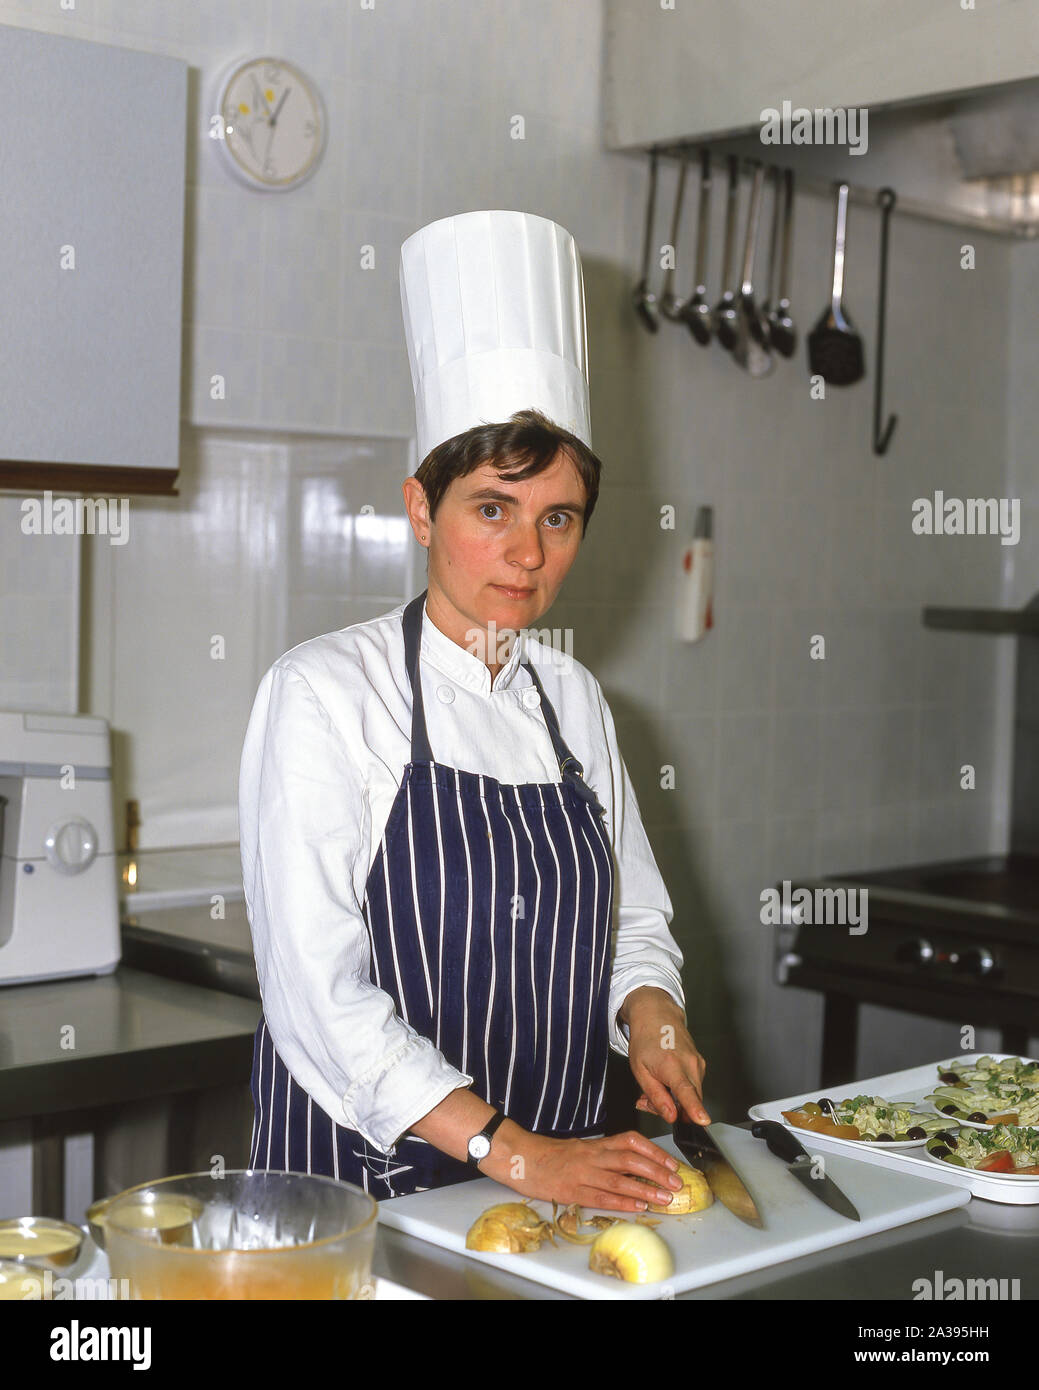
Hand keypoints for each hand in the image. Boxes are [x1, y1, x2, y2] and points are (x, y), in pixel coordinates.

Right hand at [501, 1129, 684, 1212]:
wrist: (520, 1157)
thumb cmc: (550, 1154)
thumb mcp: (580, 1147)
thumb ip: (602, 1154)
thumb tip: (629, 1164)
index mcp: (595, 1143)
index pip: (630, 1141)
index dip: (654, 1151)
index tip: (671, 1161)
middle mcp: (592, 1156)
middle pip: (630, 1160)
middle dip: (657, 1171)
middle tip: (676, 1181)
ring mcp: (582, 1174)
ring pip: (620, 1179)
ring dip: (646, 1189)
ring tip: (665, 1197)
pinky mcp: (573, 1191)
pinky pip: (602, 1196)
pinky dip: (622, 1201)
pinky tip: (638, 1206)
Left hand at [623, 988, 709, 1124]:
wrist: (656, 1015)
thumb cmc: (646, 1040)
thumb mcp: (640, 1071)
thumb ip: (656, 1096)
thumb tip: (671, 1116)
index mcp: (671, 1065)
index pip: (686, 1092)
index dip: (695, 1109)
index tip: (703, 1120)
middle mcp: (690, 1064)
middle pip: (689, 1102)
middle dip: (671, 1109)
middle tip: (648, 1099)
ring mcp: (698, 1064)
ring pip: (691, 1096)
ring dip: (674, 1099)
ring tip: (656, 1085)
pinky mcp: (701, 1065)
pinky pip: (693, 1087)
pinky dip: (679, 1090)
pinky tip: (666, 1080)